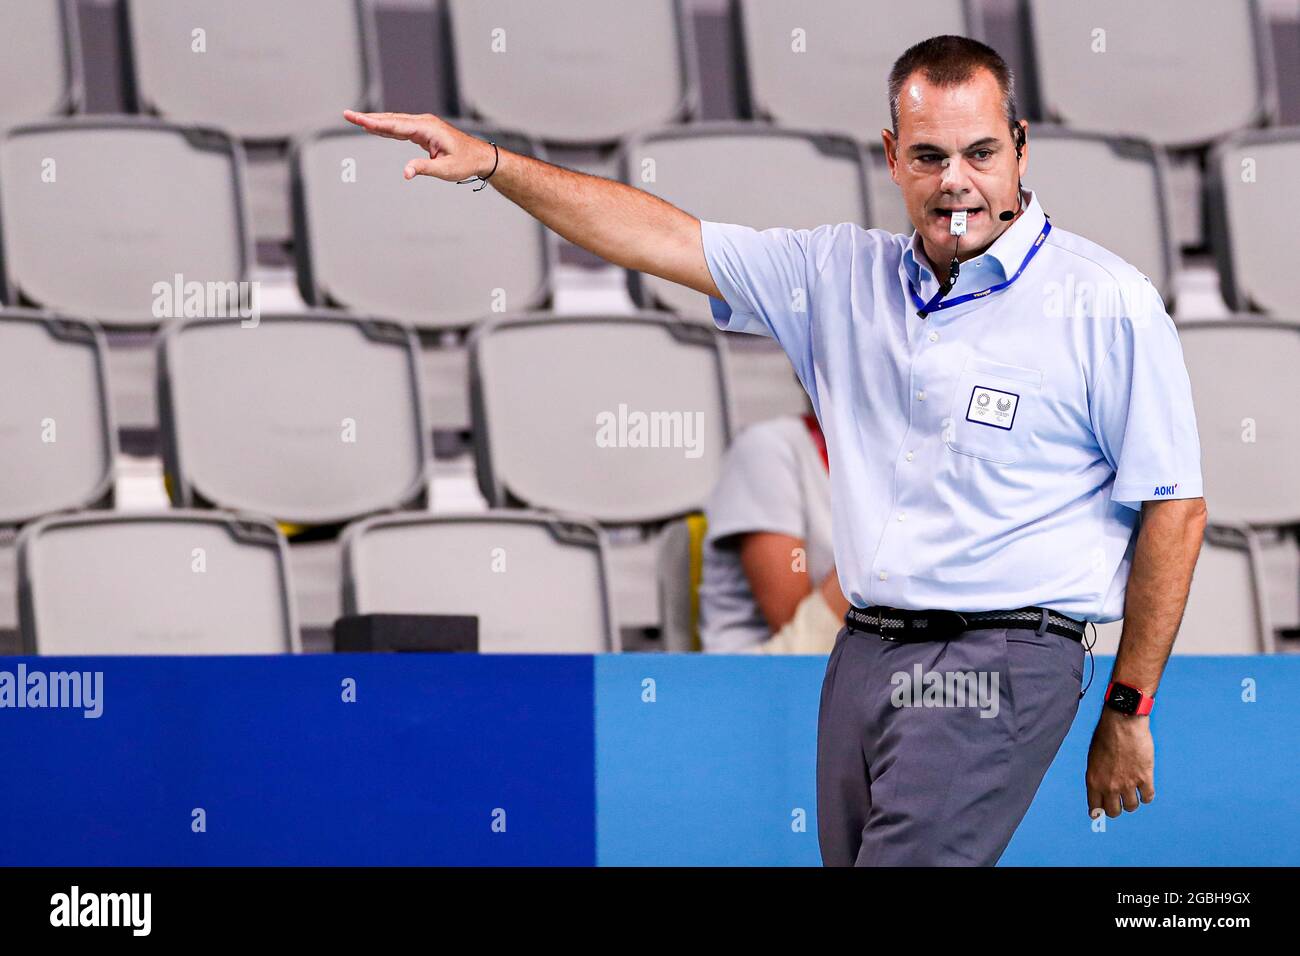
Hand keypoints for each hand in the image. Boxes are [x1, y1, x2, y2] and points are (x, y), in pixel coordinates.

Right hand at [342, 110, 494, 182]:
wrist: (480, 157)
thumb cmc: (466, 162)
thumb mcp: (446, 169)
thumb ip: (424, 168)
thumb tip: (406, 173)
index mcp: (428, 128)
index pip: (396, 125)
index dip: (375, 123)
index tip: (358, 120)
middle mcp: (424, 123)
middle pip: (391, 119)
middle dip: (368, 118)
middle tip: (347, 114)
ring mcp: (423, 126)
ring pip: (394, 122)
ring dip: (375, 121)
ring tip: (354, 119)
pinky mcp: (423, 132)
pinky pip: (401, 128)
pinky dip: (386, 128)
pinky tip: (374, 127)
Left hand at [1085, 708, 1154, 818]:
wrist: (1122, 722)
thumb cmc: (1106, 735)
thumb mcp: (1094, 757)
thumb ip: (1098, 774)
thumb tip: (1103, 788)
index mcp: (1093, 780)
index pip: (1095, 807)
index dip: (1098, 813)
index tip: (1100, 814)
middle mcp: (1109, 785)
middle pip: (1114, 812)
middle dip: (1117, 809)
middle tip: (1120, 803)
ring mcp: (1128, 783)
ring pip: (1132, 807)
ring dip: (1132, 802)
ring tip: (1133, 794)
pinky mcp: (1145, 778)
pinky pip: (1148, 797)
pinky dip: (1146, 796)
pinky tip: (1145, 789)